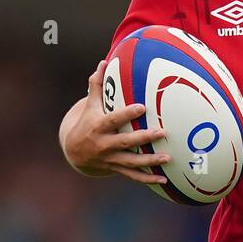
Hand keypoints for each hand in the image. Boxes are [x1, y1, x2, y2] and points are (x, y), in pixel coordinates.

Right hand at [60, 60, 169, 184]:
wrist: (74, 152)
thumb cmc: (87, 122)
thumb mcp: (89, 105)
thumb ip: (96, 85)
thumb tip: (103, 62)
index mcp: (99, 127)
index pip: (114, 119)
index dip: (127, 114)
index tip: (142, 107)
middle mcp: (105, 144)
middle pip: (126, 142)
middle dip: (144, 138)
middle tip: (162, 133)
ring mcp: (111, 159)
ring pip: (132, 162)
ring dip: (150, 162)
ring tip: (168, 158)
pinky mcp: (117, 169)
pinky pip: (134, 176)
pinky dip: (149, 179)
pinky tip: (164, 180)